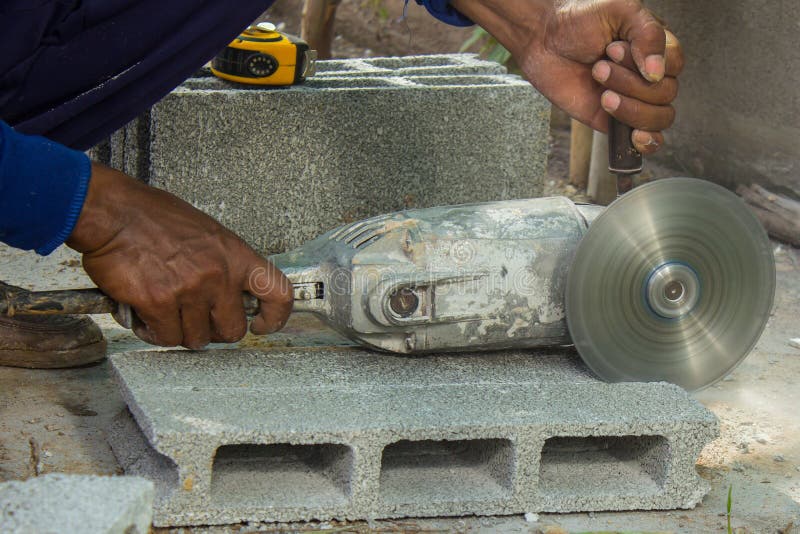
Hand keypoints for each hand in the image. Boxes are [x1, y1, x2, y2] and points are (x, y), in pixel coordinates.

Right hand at [66, 163, 292, 348]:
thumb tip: (233, 294)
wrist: (112, 212)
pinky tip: (146, 318)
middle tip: (196, 320)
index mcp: (235, 254)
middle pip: (232, 330)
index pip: (277, 293)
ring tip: (166, 314)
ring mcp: (189, 290)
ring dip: (180, 332)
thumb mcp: (206, 233)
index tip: (262, 325)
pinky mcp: (159, 303)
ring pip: (196, 339)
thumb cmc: (153, 217)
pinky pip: (166, 338)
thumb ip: (224, 264)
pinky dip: (154, 333)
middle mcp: (218, 274)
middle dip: (213, 331)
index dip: (275, 317)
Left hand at [452, 0, 683, 153]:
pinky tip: (635, 135)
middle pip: (665, 94)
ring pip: (659, 118)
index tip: (613, 49)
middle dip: (629, 82)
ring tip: (602, 92)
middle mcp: (648, 76)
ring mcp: (632, 100)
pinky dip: (646, 142)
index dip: (649, 63)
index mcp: (656, 49)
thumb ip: (648, 34)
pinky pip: (644, 140)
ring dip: (631, 107)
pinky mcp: (613, 121)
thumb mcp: (620, 9)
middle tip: (598, 67)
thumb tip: (658, 73)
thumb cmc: (579, 20)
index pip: (675, 65)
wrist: (543, 40)